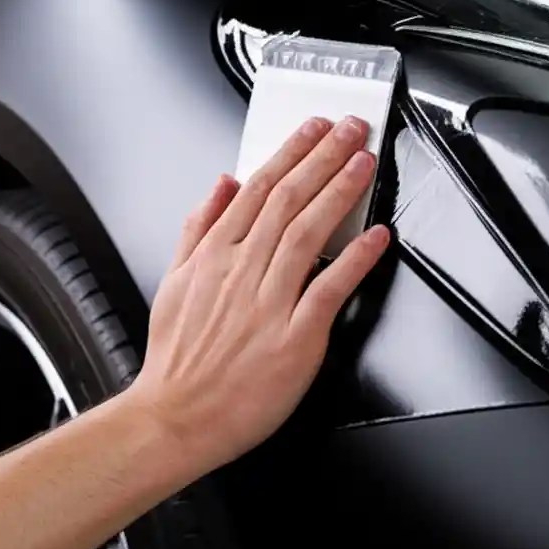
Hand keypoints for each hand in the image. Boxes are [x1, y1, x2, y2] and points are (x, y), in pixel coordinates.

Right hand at [130, 116, 389, 477]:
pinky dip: (354, 260)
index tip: (314, 129)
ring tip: (363, 163)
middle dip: (324, 157)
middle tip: (351, 129)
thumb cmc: (178, 361)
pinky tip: (374, 237)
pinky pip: (329, 290)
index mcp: (214, 256)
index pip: (259, 188)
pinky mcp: (294, 338)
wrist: (175, 419)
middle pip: (288, 200)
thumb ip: (198, 228)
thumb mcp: (173, 281)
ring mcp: (269, 304)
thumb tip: (221, 185)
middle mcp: (242, 272)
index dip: (292, 152)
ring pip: (308, 233)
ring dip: (339, 193)